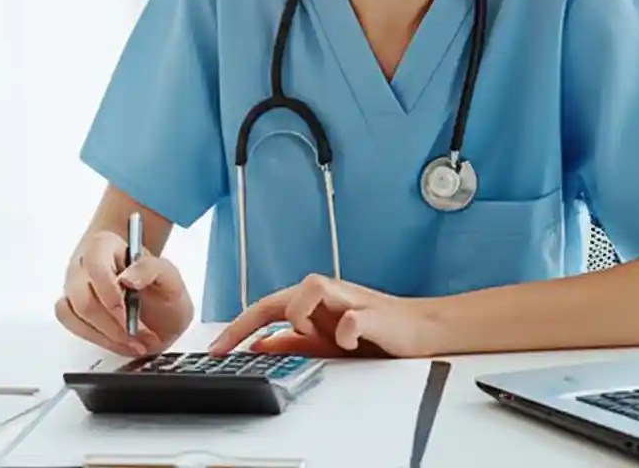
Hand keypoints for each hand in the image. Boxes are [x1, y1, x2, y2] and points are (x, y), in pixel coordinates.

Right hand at [55, 229, 193, 356]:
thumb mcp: (168, 274)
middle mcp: (83, 265)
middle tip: (137, 334)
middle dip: (111, 324)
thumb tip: (127, 278)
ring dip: (104, 335)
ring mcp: (74, 287)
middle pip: (82, 297)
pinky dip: (97, 339)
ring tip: (132, 343)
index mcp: (105, 245)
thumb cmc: (159, 287)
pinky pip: (72, 325)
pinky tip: (119, 342)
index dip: (109, 293)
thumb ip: (151, 269)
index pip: (96, 265)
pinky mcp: (72, 308)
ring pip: (72, 314)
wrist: (158, 304)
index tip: (128, 314)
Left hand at [207, 274, 433, 357]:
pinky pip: (351, 318)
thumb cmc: (375, 333)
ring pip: (310, 287)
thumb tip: (258, 346)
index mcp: (313, 302)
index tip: (216, 350)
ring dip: (300, 313)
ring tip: (309, 335)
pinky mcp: (373, 315)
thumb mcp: (326, 342)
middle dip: (249, 321)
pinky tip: (349, 344)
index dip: (238, 327)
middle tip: (228, 349)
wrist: (421, 331)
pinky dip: (345, 331)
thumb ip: (294, 342)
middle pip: (280, 295)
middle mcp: (328, 295)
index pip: (267, 308)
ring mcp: (350, 301)